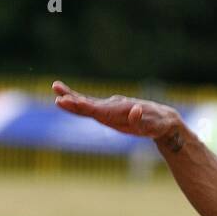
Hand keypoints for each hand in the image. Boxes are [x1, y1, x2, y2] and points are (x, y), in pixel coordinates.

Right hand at [52, 81, 179, 141]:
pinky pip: (91, 106)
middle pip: (90, 104)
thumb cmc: (156, 124)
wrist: (161, 118)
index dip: (87, 107)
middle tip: (58, 96)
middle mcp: (113, 106)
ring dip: (72, 97)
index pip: (100, 110)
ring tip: (56, 88)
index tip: (75, 102)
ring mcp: (110, 107)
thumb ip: (141, 121)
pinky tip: (66, 98)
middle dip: (74, 102)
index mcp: (120, 110)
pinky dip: (79, 102)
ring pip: (88, 102)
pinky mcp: (109, 111)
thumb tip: (135, 110)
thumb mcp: (151, 126)